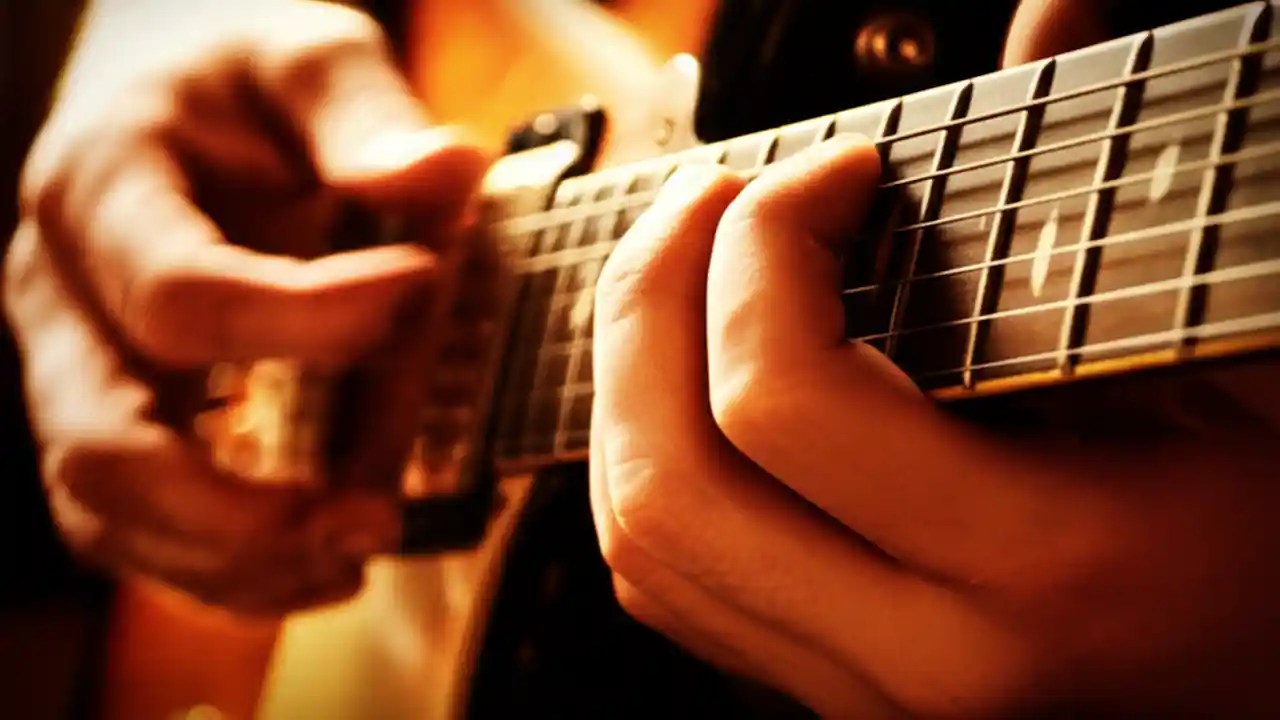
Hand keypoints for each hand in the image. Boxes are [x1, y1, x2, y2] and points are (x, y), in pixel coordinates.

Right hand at [5, 0, 488, 614]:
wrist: (175, 101)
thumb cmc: (244, 84)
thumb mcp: (307, 56)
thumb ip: (362, 111)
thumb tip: (440, 174)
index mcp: (102, 189)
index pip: (182, 295)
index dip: (306, 320)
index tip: (420, 288)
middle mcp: (62, 293)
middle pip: (102, 442)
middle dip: (237, 509)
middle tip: (371, 517)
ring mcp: (73, 367)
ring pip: (105, 510)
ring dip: (231, 563)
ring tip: (356, 555)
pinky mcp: (108, 415)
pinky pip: (130, 528)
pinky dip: (222, 570)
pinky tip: (321, 564)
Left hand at [590, 132, 1279, 716]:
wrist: (1274, 678)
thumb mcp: (1241, 360)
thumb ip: (1122, 195)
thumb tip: (1054, 16)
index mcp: (1044, 567)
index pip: (784, 401)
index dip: (766, 246)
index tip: (828, 175)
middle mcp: (931, 658)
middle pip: (670, 482)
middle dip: (652, 301)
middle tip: (715, 204)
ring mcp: (868, 695)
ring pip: (648, 543)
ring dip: (626, 380)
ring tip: (685, 275)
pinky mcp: (836, 697)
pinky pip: (672, 586)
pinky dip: (644, 463)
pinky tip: (688, 383)